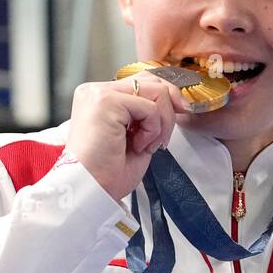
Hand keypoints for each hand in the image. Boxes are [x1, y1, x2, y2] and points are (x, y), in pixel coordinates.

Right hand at [65, 69, 191, 202]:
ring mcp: (99, 93)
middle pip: (151, 81)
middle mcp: (96, 91)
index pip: (142, 82)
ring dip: (161, 123)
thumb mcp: (137, 137)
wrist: (91, 191)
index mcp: (100, 98)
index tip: (181, 113)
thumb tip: (177, 101)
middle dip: (169, 110)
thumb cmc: (108, 173)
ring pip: (155, 91)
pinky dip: (153, 130)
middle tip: (162, 139)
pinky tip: (138, 146)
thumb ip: (150, 114)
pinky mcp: (105, 101)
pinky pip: (150, 108)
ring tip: (146, 145)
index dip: (166, 97)